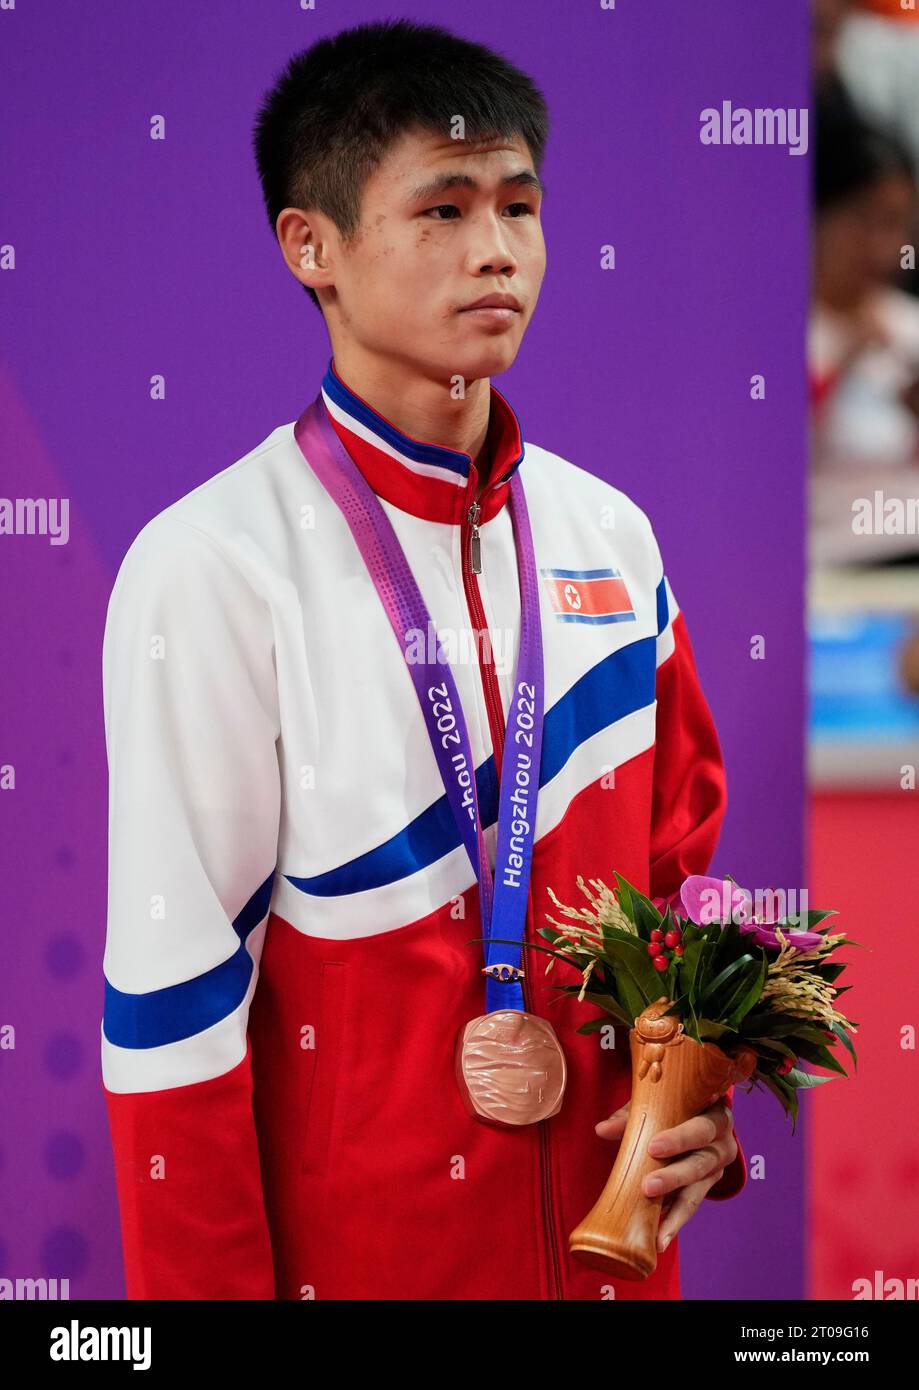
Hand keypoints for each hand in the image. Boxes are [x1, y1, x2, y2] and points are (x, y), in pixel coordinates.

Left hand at [595, 1098, 736, 1251]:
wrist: (703, 1114)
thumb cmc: (678, 1106)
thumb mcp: (661, 1104)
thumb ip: (633, 1114)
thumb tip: (602, 1129)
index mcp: (716, 1116)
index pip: (701, 1128)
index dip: (679, 1139)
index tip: (653, 1148)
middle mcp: (722, 1145)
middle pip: (700, 1163)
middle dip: (674, 1177)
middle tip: (648, 1187)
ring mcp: (717, 1169)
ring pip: (697, 1193)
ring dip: (675, 1213)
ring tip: (658, 1234)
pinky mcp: (707, 1187)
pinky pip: (691, 1206)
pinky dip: (674, 1221)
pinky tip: (659, 1237)